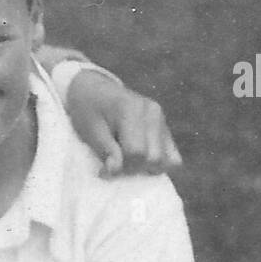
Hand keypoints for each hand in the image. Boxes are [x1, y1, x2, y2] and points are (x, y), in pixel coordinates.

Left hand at [66, 70, 183, 176]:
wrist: (94, 90)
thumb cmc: (87, 110)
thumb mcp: (90, 131)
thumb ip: (106, 152)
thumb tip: (116, 172)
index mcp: (132, 111)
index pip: (136, 152)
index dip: (121, 167)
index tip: (104, 169)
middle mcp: (152, 114)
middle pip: (155, 158)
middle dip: (134, 169)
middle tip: (115, 164)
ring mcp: (161, 120)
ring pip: (168, 160)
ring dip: (146, 168)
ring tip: (127, 160)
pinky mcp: (165, 127)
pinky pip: (173, 156)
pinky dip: (158, 164)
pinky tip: (140, 161)